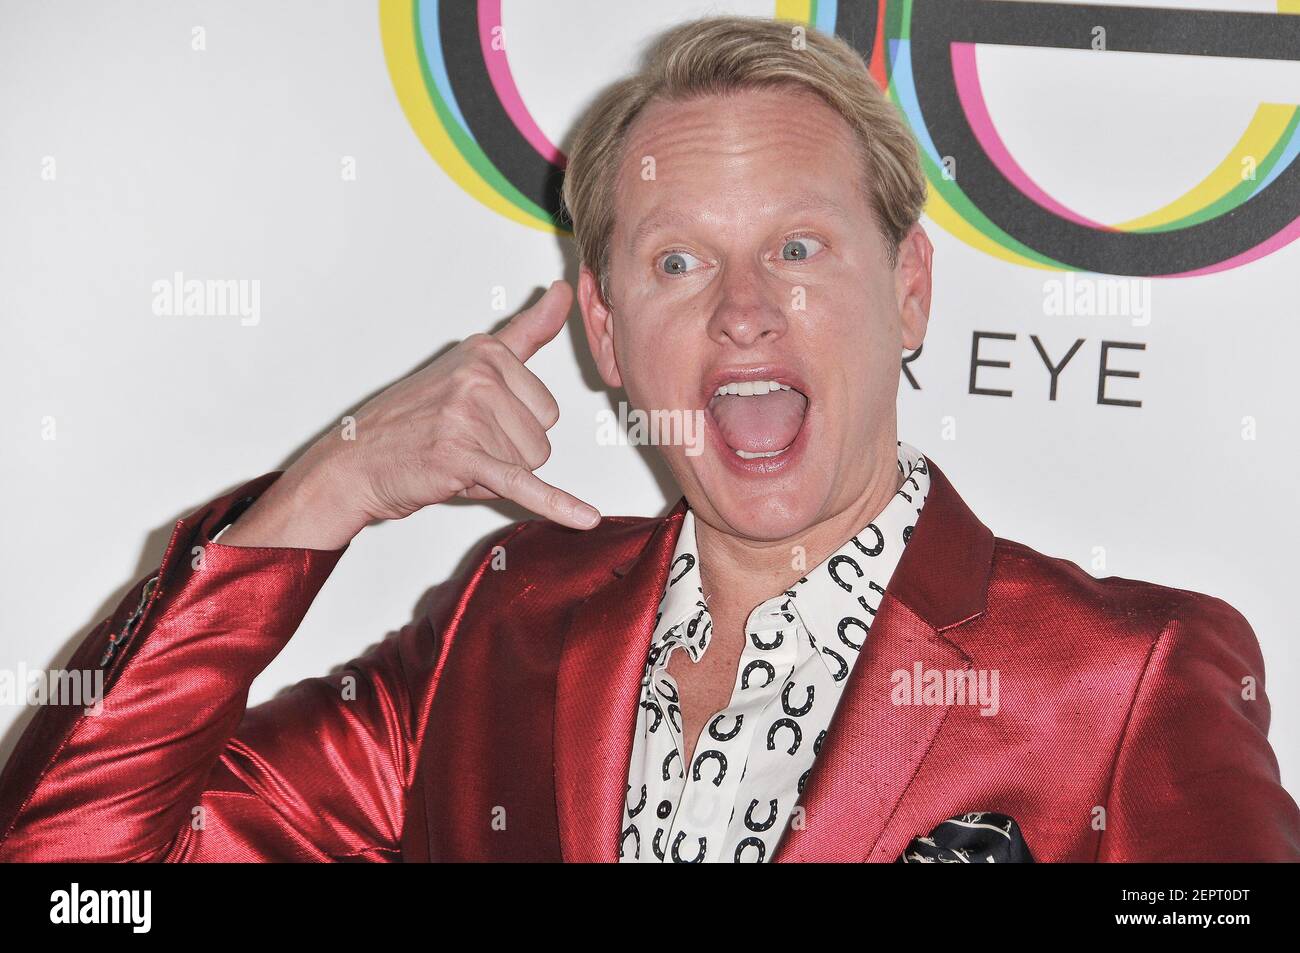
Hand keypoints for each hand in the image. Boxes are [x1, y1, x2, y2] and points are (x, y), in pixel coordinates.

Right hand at [218, 280, 599, 548]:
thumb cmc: (411, 419)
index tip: (476, 420)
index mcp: (485, 352)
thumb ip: (526, 332)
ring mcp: (469, 415)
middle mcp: (478, 376)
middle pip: (542, 439)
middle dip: (507, 454)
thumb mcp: (470, 363)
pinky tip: (584, 518)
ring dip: (494, 474)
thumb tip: (564, 292)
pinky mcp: (462, 456)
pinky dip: (555, 504)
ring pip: (530, 465)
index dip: (514, 427)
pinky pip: (521, 484)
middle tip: (459, 444)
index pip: (545, 407)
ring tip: (453, 459)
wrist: (352, 462)